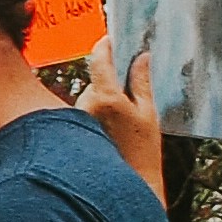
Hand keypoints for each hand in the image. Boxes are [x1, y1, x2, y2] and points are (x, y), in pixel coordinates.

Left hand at [76, 38, 159, 194]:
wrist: (126, 184)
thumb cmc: (143, 151)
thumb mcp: (148, 113)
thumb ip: (142, 82)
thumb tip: (142, 56)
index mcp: (105, 97)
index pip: (99, 61)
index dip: (104, 46)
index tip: (110, 37)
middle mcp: (85, 104)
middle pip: (96, 80)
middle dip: (111, 80)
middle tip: (131, 85)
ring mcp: (77, 116)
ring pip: (91, 96)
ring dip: (105, 99)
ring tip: (126, 118)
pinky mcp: (73, 128)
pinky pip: (86, 110)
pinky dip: (98, 112)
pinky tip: (113, 128)